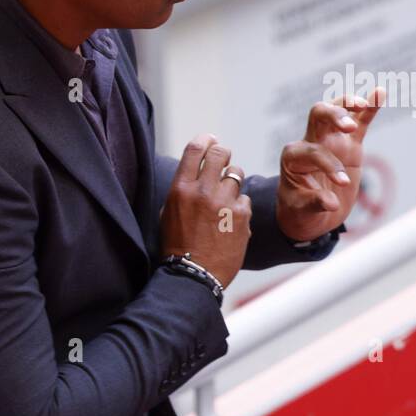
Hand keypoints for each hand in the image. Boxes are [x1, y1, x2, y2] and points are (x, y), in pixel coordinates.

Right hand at [158, 134, 251, 288]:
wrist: (193, 275)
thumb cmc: (177, 246)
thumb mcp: (170, 212)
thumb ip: (184, 188)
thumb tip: (196, 169)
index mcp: (181, 189)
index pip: (195, 149)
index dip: (205, 140)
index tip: (210, 139)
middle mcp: (203, 191)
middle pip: (221, 153)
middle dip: (223, 153)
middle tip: (223, 159)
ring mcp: (225, 202)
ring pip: (236, 173)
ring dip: (232, 179)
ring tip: (226, 195)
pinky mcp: (242, 215)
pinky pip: (245, 198)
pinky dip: (239, 206)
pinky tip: (231, 220)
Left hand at [275, 88, 383, 241]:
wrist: (310, 215)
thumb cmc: (300, 211)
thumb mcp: (302, 211)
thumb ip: (315, 203)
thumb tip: (331, 203)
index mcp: (294, 156)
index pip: (313, 150)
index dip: (329, 164)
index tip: (342, 183)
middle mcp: (310, 141)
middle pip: (318, 114)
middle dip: (333, 115)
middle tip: (349, 127)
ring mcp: (330, 140)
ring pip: (336, 110)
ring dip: (348, 104)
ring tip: (363, 104)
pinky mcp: (348, 145)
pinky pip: (359, 122)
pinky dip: (369, 107)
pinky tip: (380, 93)